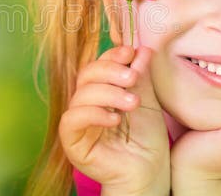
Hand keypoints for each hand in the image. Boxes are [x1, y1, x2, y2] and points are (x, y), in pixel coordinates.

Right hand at [59, 46, 169, 195]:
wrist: (148, 171)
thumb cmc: (146, 139)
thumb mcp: (146, 100)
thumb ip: (141, 76)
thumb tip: (142, 49)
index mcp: (101, 91)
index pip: (98, 65)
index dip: (111, 56)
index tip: (131, 52)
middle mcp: (85, 103)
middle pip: (86, 75)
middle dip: (110, 71)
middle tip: (133, 78)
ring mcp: (77, 122)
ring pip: (80, 95)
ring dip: (108, 93)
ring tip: (133, 102)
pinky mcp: (72, 141)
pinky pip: (72, 119)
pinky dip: (93, 114)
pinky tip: (115, 118)